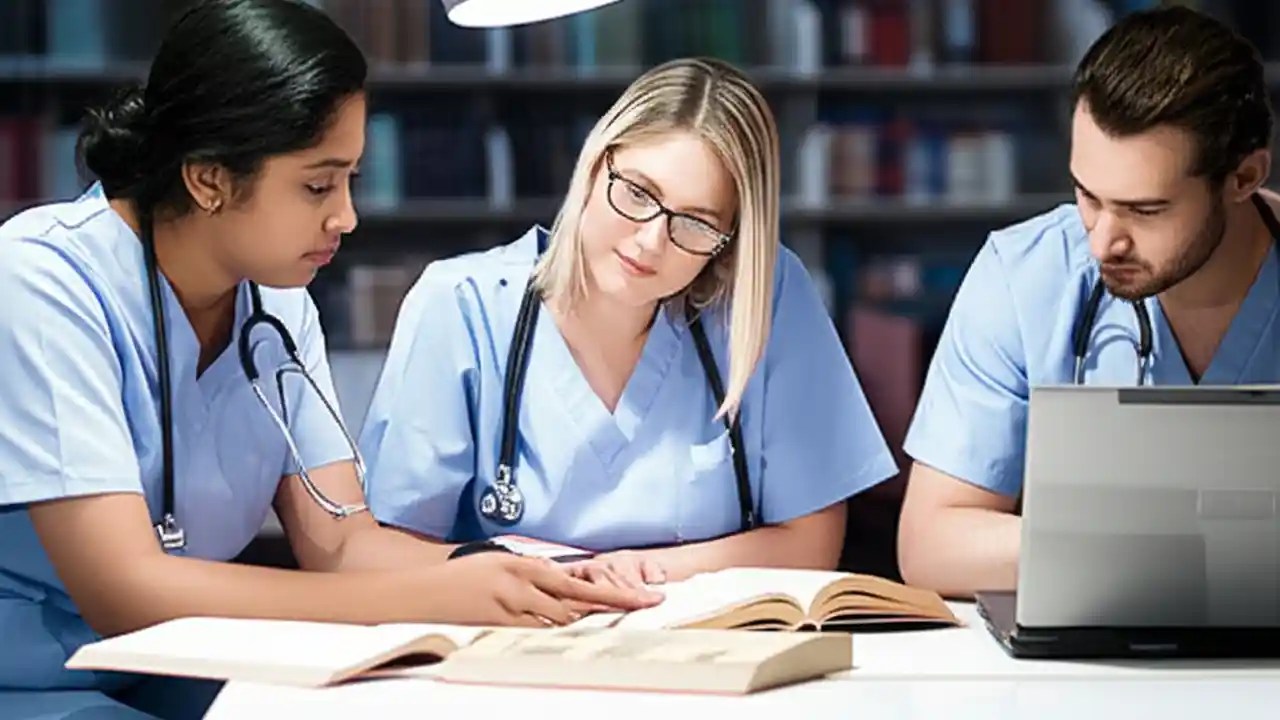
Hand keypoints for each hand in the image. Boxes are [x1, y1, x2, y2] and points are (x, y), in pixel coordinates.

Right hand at [416, 552, 662, 627]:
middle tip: (644, 607)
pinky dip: (558, 631)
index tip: (641, 598)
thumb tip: (561, 578)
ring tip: (616, 616)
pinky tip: (573, 630)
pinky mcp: (502, 629)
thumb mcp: (502, 561)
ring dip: (587, 620)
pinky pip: (539, 633)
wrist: (423, 594)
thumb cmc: (462, 575)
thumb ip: (533, 570)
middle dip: (612, 608)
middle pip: (577, 606)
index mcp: (524, 567)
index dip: (614, 593)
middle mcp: (522, 589)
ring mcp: (512, 612)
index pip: (579, 583)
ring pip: (561, 622)